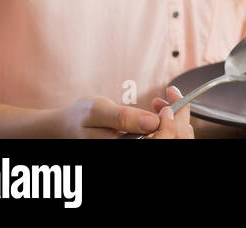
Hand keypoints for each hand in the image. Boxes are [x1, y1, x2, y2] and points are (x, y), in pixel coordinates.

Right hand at [49, 83, 191, 137]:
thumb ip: (123, 117)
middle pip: (173, 139)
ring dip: (175, 119)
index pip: (162, 139)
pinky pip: (168, 138)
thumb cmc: (80, 118)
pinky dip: (170, 124)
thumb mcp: (97, 111)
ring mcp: (140, 148)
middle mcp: (135, 151)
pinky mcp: (144, 144)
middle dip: (177, 116)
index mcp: (121, 147)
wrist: (68, 127)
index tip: (172, 95)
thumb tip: (152, 122)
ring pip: (174, 139)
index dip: (173, 118)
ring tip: (161, 103)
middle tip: (169, 95)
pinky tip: (160, 113)